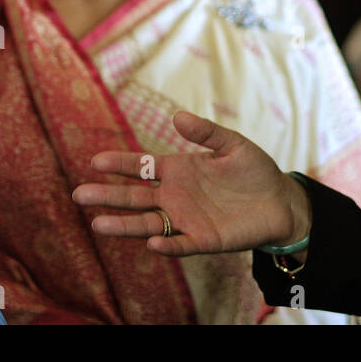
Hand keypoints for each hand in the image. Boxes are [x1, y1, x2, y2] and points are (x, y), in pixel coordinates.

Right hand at [71, 111, 310, 256]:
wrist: (281, 201)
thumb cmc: (254, 171)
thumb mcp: (232, 144)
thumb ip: (206, 132)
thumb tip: (176, 117)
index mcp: (178, 170)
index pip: (141, 167)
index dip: (120, 164)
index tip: (95, 161)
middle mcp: (175, 196)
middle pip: (134, 197)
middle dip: (107, 195)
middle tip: (79, 194)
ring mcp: (187, 219)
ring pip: (148, 223)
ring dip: (124, 225)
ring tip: (98, 225)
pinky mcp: (204, 239)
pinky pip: (181, 243)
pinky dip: (168, 244)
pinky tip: (152, 242)